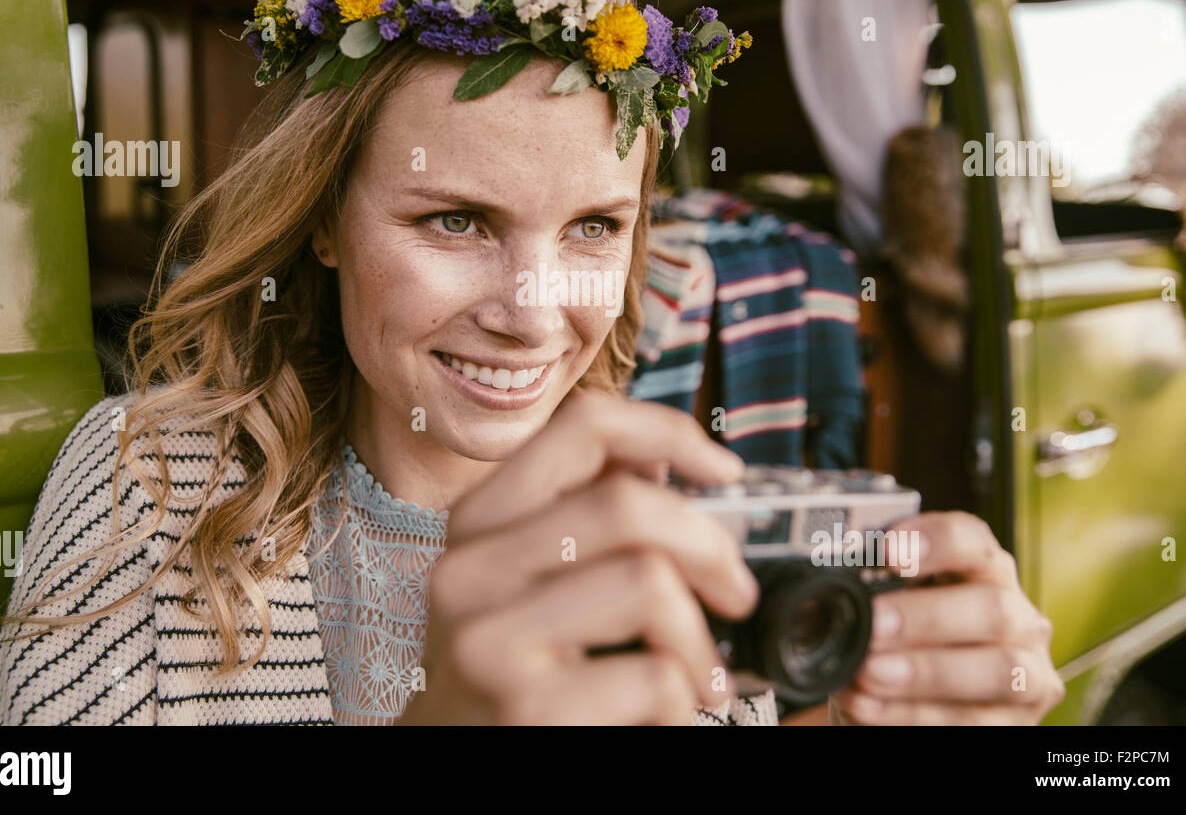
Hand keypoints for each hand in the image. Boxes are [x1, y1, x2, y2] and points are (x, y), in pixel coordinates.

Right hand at [396, 389, 759, 724]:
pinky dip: (682, 703)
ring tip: (697, 675)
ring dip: (698, 641)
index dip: (671, 433)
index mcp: (478, 522)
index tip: (723, 473)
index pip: (583, 426)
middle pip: (627, 504)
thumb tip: (666, 461)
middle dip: (710, 547)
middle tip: (736, 591)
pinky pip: (654, 676)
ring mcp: (488, 644)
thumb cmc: (509, 671)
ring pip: (647, 583)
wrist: (449, 759)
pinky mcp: (524, 713)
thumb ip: (582, 518)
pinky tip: (658, 717)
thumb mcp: (522, 581)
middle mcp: (469, 572)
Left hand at [829, 511, 1063, 724]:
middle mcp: (1018, 617)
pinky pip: (972, 722)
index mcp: (985, 572)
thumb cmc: (901, 644)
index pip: (973, 540)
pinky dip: (914, 714)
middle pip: (992, 608)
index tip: (887, 550)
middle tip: (874, 623)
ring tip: (869, 673)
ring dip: (927, 672)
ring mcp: (1028, 674)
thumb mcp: (891, 607)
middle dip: (927, 617)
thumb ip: (873, 590)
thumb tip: (828, 580)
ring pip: (997, 670)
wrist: (912, 706)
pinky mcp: (1018, 723)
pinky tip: (869, 706)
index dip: (935, 540)